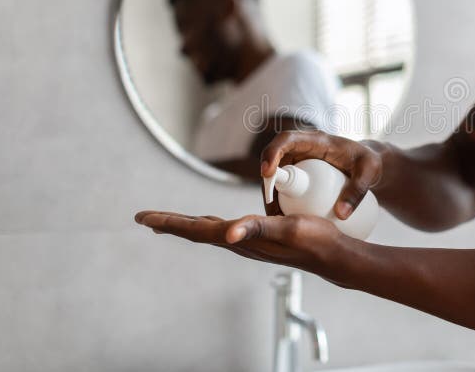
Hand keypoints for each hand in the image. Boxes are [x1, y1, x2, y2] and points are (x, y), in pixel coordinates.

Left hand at [134, 210, 350, 283]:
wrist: (332, 256)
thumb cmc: (313, 240)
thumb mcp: (287, 228)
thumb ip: (258, 228)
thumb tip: (228, 233)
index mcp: (240, 239)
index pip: (195, 229)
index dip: (169, 222)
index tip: (143, 218)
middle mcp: (240, 242)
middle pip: (196, 231)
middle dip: (171, 224)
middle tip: (145, 218)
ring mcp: (248, 243)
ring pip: (209, 232)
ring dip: (187, 225)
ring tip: (169, 222)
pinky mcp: (258, 240)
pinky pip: (226, 230)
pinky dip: (210, 224)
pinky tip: (213, 223)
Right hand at [261, 131, 382, 219]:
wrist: (367, 165)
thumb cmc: (368, 162)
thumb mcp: (369, 172)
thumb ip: (358, 190)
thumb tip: (341, 214)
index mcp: (315, 140)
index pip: (286, 139)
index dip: (272, 153)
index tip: (267, 173)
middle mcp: (301, 149)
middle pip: (274, 162)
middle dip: (268, 185)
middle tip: (271, 210)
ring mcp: (298, 163)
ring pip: (276, 178)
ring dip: (271, 198)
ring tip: (277, 222)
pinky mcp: (299, 177)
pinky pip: (285, 189)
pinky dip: (281, 203)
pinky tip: (284, 222)